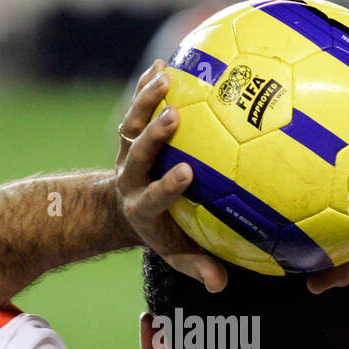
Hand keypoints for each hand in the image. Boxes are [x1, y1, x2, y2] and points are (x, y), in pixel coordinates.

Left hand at [115, 60, 227, 291]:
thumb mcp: (178, 255)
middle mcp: (131, 178)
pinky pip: (137, 108)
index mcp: (142, 208)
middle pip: (137, 155)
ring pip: (131, 125)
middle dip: (153, 137)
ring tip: (166, 77)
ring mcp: (127, 154)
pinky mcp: (130, 135)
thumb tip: (220, 285)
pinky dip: (147, 87)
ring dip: (145, 101)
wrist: (128, 211)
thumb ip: (198, 267)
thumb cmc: (165, 234)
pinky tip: (165, 63)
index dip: (166, 186)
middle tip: (174, 118)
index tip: (186, 174)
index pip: (153, 197)